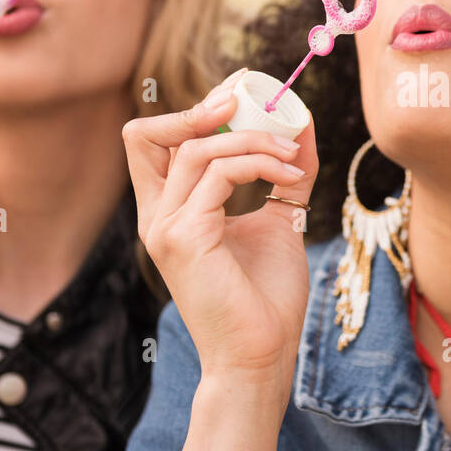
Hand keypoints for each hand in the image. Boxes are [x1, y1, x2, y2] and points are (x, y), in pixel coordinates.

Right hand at [122, 68, 318, 391]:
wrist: (262, 357)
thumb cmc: (266, 298)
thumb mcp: (280, 220)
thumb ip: (285, 174)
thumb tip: (304, 125)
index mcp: (170, 211)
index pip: (153, 142)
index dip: (192, 109)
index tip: (244, 93)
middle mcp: (156, 216)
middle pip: (146, 134)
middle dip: (201, 109)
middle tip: (254, 104)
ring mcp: (164, 228)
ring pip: (195, 150)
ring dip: (251, 140)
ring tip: (292, 155)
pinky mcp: (184, 239)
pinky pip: (217, 174)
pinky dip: (256, 163)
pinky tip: (287, 174)